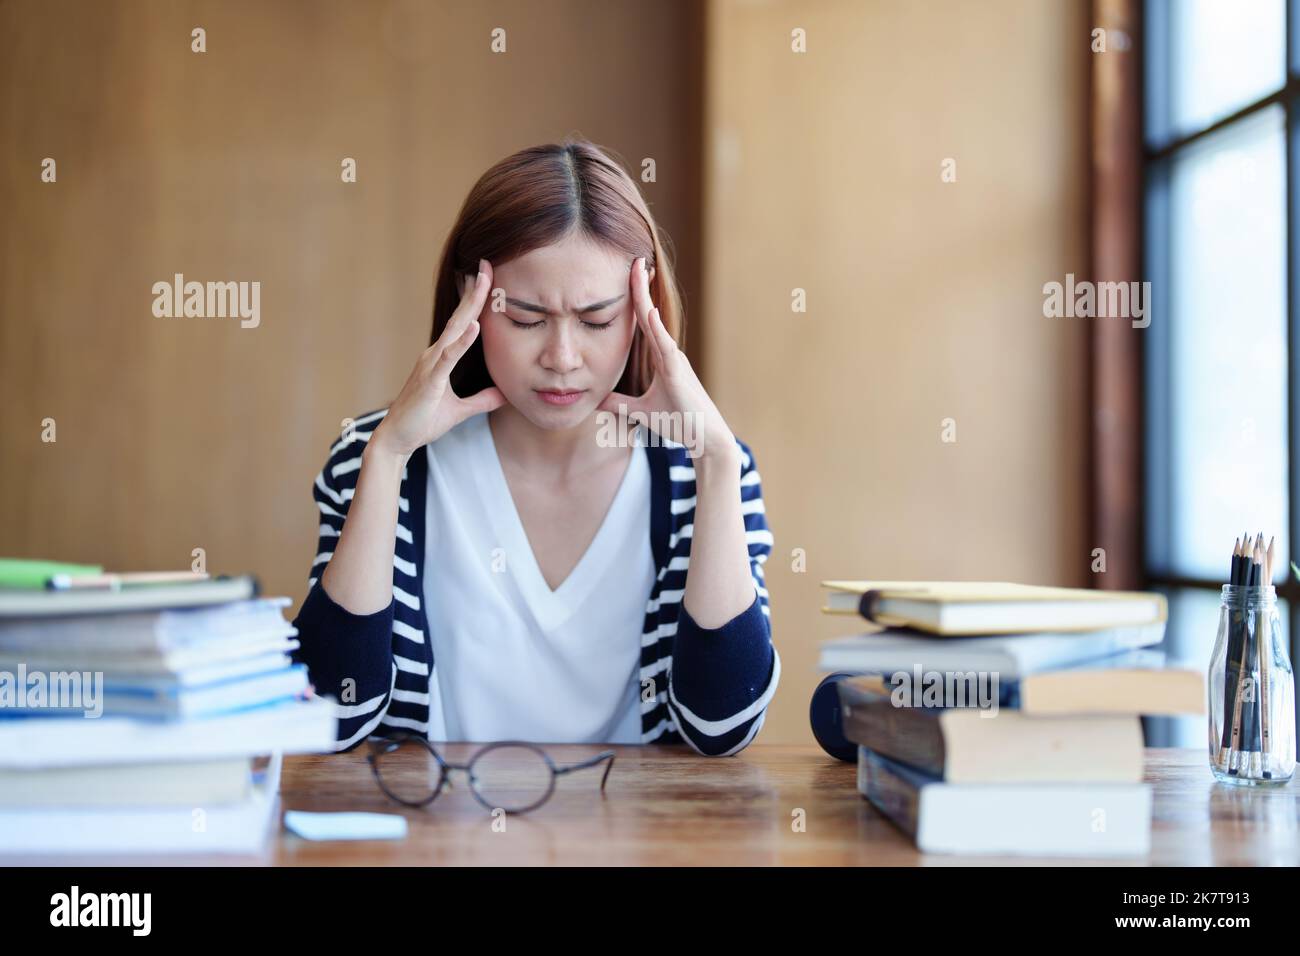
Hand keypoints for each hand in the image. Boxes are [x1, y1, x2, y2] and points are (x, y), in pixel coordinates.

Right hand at [371, 258, 505, 458]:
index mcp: (441, 358)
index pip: (463, 324)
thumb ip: (482, 401)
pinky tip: (475, 327)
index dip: (475, 302)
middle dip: (474, 291)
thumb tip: (504, 395)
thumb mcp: (460, 411)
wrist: (396, 439)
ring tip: (483, 283)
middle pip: (460, 317)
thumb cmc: (422, 422)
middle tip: (488, 265)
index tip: (488, 278)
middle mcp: (434, 355)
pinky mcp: (430, 380)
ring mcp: (430, 365)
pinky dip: (462, 342)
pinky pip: (448, 357)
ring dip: (470, 306)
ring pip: (455, 330)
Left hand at [597, 257, 736, 463]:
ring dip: (646, 297)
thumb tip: (598, 401)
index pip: (644, 322)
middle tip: (633, 259)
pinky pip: (665, 347)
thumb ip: (620, 404)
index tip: (628, 274)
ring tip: (638, 272)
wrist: (704, 438)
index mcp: (663, 358)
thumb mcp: (641, 412)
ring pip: (656, 323)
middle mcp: (669, 353)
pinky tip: (647, 311)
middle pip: (650, 313)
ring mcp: (675, 361)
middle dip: (641, 286)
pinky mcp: (678, 374)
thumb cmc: (679, 423)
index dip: (636, 298)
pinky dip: (656, 328)